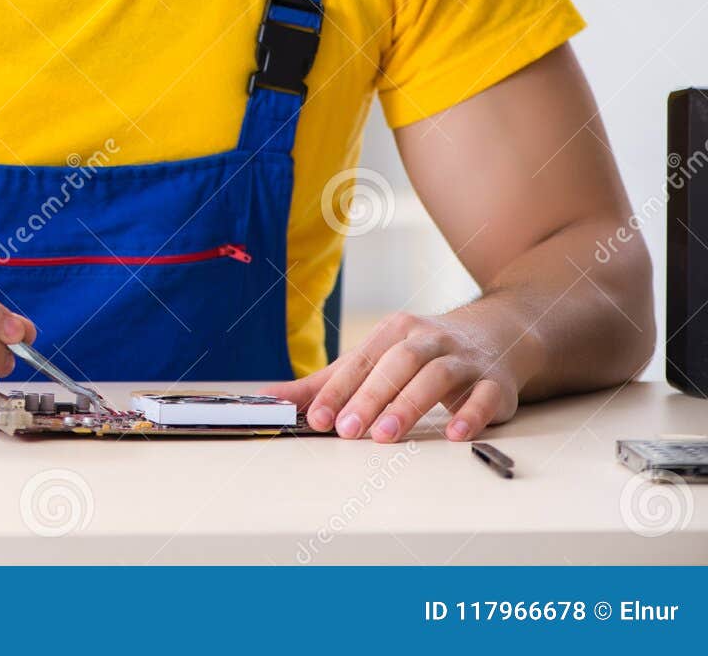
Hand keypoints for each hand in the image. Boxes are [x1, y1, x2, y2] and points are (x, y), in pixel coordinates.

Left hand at [260, 311, 525, 442]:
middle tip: (348, 431)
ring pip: (436, 376)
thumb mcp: (373, 360)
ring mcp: (464, 359)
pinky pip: (484, 396)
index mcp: (394, 331)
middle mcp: (429, 339)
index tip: (318, 419)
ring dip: (410, 405)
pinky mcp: (495, 382)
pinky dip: (470, 414)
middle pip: (397, 364)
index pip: (361, 360)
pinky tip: (454, 434)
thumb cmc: (420, 353)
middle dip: (370, 397)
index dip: (338, 390)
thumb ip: (326, 383)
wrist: (495, 335)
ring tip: (387, 436)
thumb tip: (271, 398)